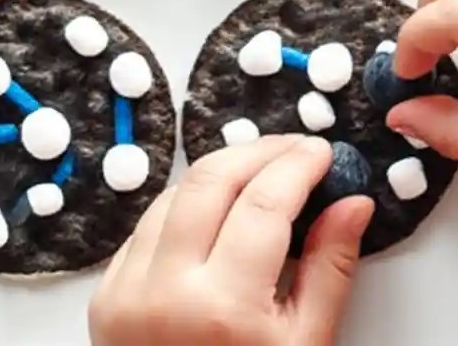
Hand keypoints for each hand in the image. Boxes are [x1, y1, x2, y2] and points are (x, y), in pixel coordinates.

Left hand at [88, 135, 374, 345]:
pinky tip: (217, 211)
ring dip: (219, 174)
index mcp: (224, 309)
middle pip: (211, 181)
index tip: (321, 151)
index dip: (296, 165)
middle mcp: (165, 293)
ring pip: (172, 195)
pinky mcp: (105, 297)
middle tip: (294, 149)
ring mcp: (126, 293)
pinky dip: (184, 207)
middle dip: (257, 152)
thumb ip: (330, 267)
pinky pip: (146, 229)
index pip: (264, 202)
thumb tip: (352, 201)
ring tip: (261, 173)